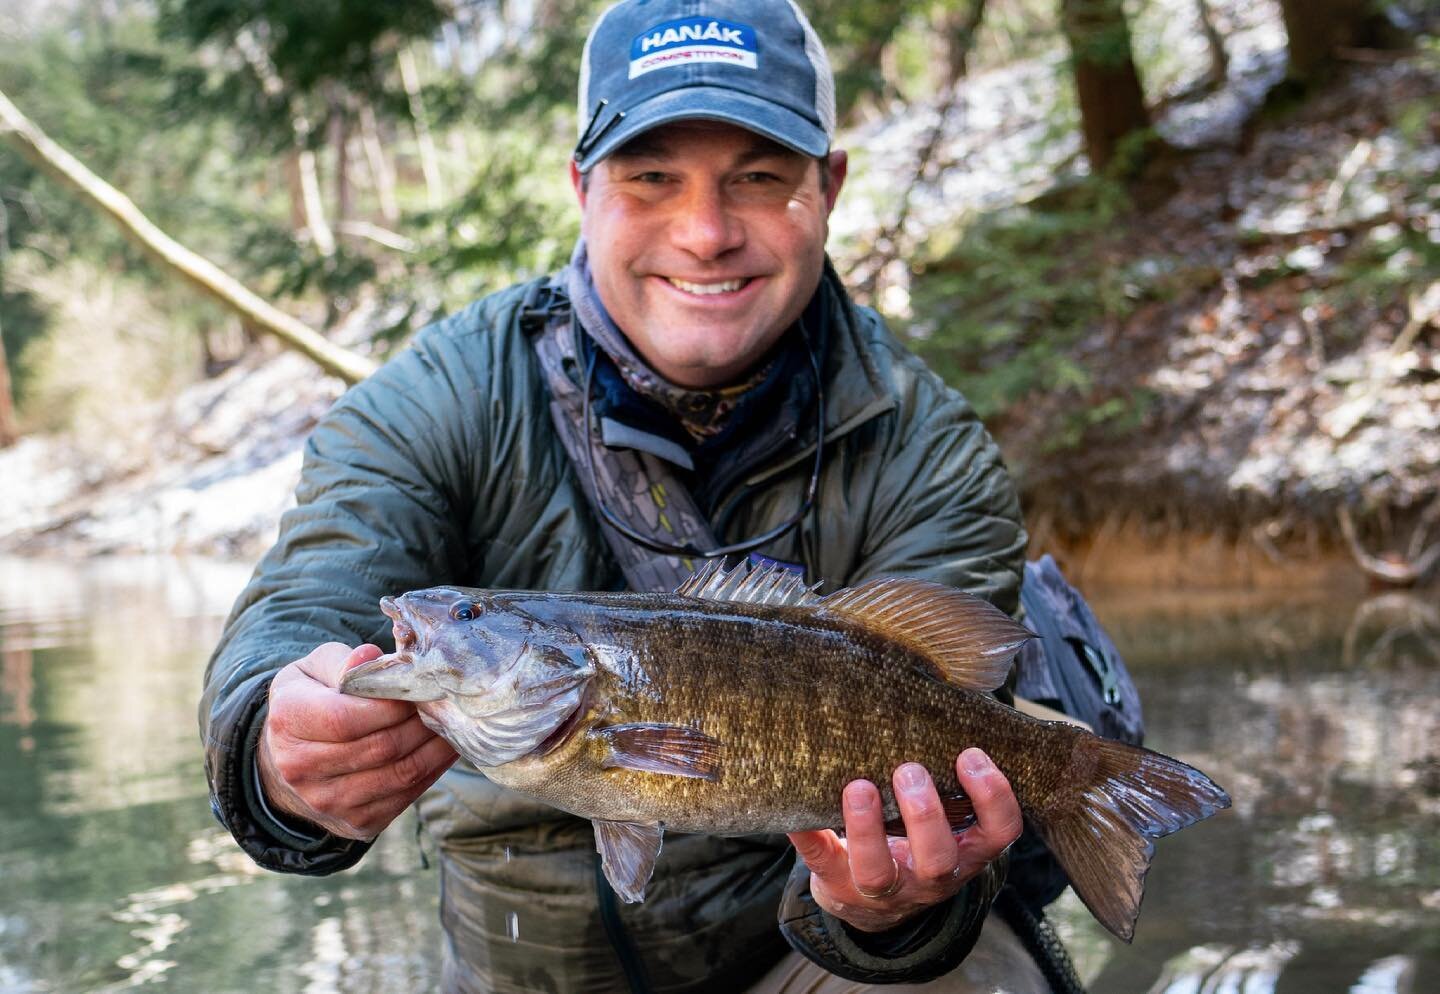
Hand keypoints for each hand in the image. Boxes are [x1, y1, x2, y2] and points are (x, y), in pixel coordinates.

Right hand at [258, 642, 457, 839]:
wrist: (291, 757)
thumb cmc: (312, 700)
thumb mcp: (316, 669)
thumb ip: (343, 662)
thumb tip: (370, 658)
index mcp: (289, 719)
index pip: (347, 719)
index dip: (392, 705)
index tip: (420, 687)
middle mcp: (300, 766)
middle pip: (380, 748)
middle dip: (421, 724)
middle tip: (446, 703)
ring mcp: (327, 800)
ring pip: (399, 775)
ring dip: (434, 749)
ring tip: (452, 724)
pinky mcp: (354, 822)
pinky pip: (405, 797)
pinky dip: (433, 771)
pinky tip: (443, 748)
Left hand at [787, 748, 1022, 932]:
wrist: (872, 902)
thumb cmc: (914, 836)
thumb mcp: (944, 815)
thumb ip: (947, 773)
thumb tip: (933, 695)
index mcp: (963, 851)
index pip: (999, 832)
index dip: (993, 797)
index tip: (970, 754)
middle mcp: (929, 877)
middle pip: (938, 858)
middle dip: (925, 814)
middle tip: (909, 770)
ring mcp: (883, 889)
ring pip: (879, 873)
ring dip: (869, 829)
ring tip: (859, 786)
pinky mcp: (837, 885)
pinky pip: (821, 862)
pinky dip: (809, 835)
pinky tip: (797, 812)